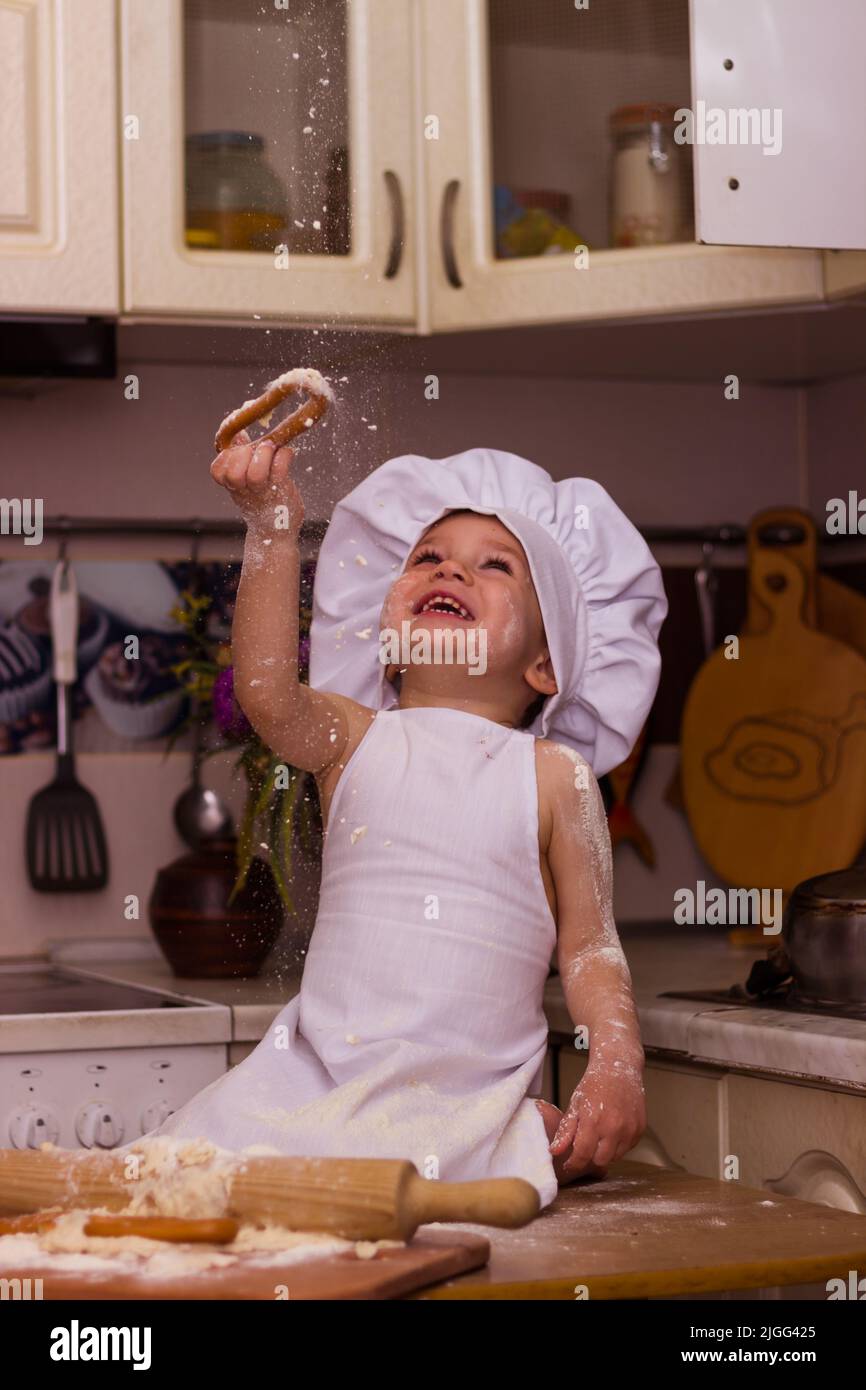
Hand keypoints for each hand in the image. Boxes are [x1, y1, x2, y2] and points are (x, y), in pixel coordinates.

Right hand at [210, 430, 303, 536]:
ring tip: (271, 448)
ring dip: (263, 454)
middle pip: (233, 472)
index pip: (217, 471)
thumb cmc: (262, 505)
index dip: (226, 458)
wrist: (276, 535)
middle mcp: (244, 491)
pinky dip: (284, 455)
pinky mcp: (281, 490)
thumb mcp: (246, 483)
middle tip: (257, 449)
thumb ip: (241, 459)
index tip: (237, 450)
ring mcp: (263, 492)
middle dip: (243, 454)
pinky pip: (281, 468)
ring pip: (256, 472)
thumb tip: (238, 435)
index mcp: (233, 487)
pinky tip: (287, 455)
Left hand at [549, 1058, 645, 1177]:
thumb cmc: (594, 1085)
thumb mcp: (575, 1104)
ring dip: (606, 1152)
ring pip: (615, 1157)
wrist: (618, 1067)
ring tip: (600, 1134)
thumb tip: (554, 1151)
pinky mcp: (640, 1128)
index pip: (582, 1155)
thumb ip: (565, 1130)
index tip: (569, 1163)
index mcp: (593, 1120)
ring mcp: (629, 1129)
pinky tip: (613, 1130)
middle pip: (600, 1160)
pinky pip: (628, 1148)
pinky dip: (619, 1145)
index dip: (574, 1163)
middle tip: (586, 1144)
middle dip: (590, 1156)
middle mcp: (613, 1127)